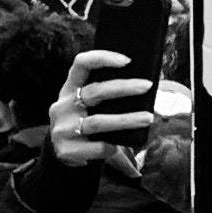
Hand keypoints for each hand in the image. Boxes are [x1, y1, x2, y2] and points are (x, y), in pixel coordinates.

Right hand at [47, 48, 156, 165]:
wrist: (63, 154)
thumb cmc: (87, 122)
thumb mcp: (88, 105)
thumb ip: (108, 94)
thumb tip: (146, 83)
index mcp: (69, 88)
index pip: (81, 64)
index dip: (102, 58)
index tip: (127, 61)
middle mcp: (63, 106)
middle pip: (95, 91)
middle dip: (124, 88)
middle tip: (147, 86)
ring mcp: (63, 128)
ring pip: (98, 121)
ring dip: (127, 119)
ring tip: (148, 117)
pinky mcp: (66, 150)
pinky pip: (97, 147)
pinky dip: (112, 146)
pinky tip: (120, 146)